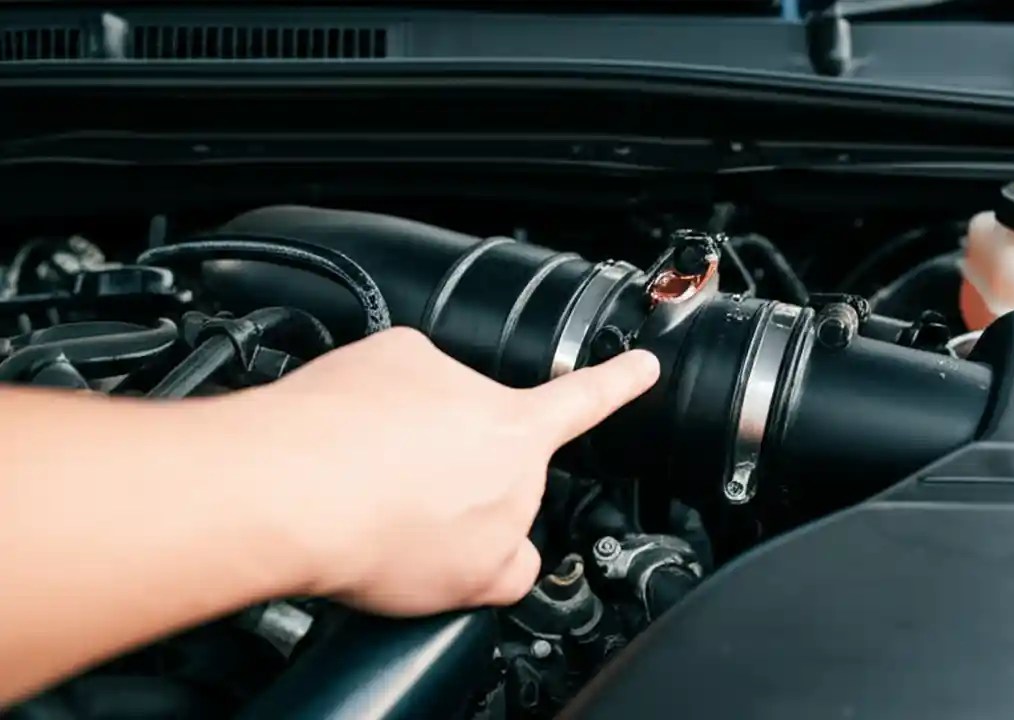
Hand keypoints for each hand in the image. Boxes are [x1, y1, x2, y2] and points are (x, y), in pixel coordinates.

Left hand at [237, 327, 658, 615]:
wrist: (286, 491)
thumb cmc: (382, 528)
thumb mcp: (478, 579)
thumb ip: (517, 564)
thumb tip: (515, 560)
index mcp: (515, 437)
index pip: (585, 403)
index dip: (620, 385)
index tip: (641, 364)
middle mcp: (469, 388)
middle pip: (478, 430)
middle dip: (453, 468)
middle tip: (414, 516)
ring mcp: (412, 370)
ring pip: (420, 413)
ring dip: (405, 445)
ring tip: (367, 494)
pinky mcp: (359, 361)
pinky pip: (372, 395)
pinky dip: (361, 423)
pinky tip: (339, 463)